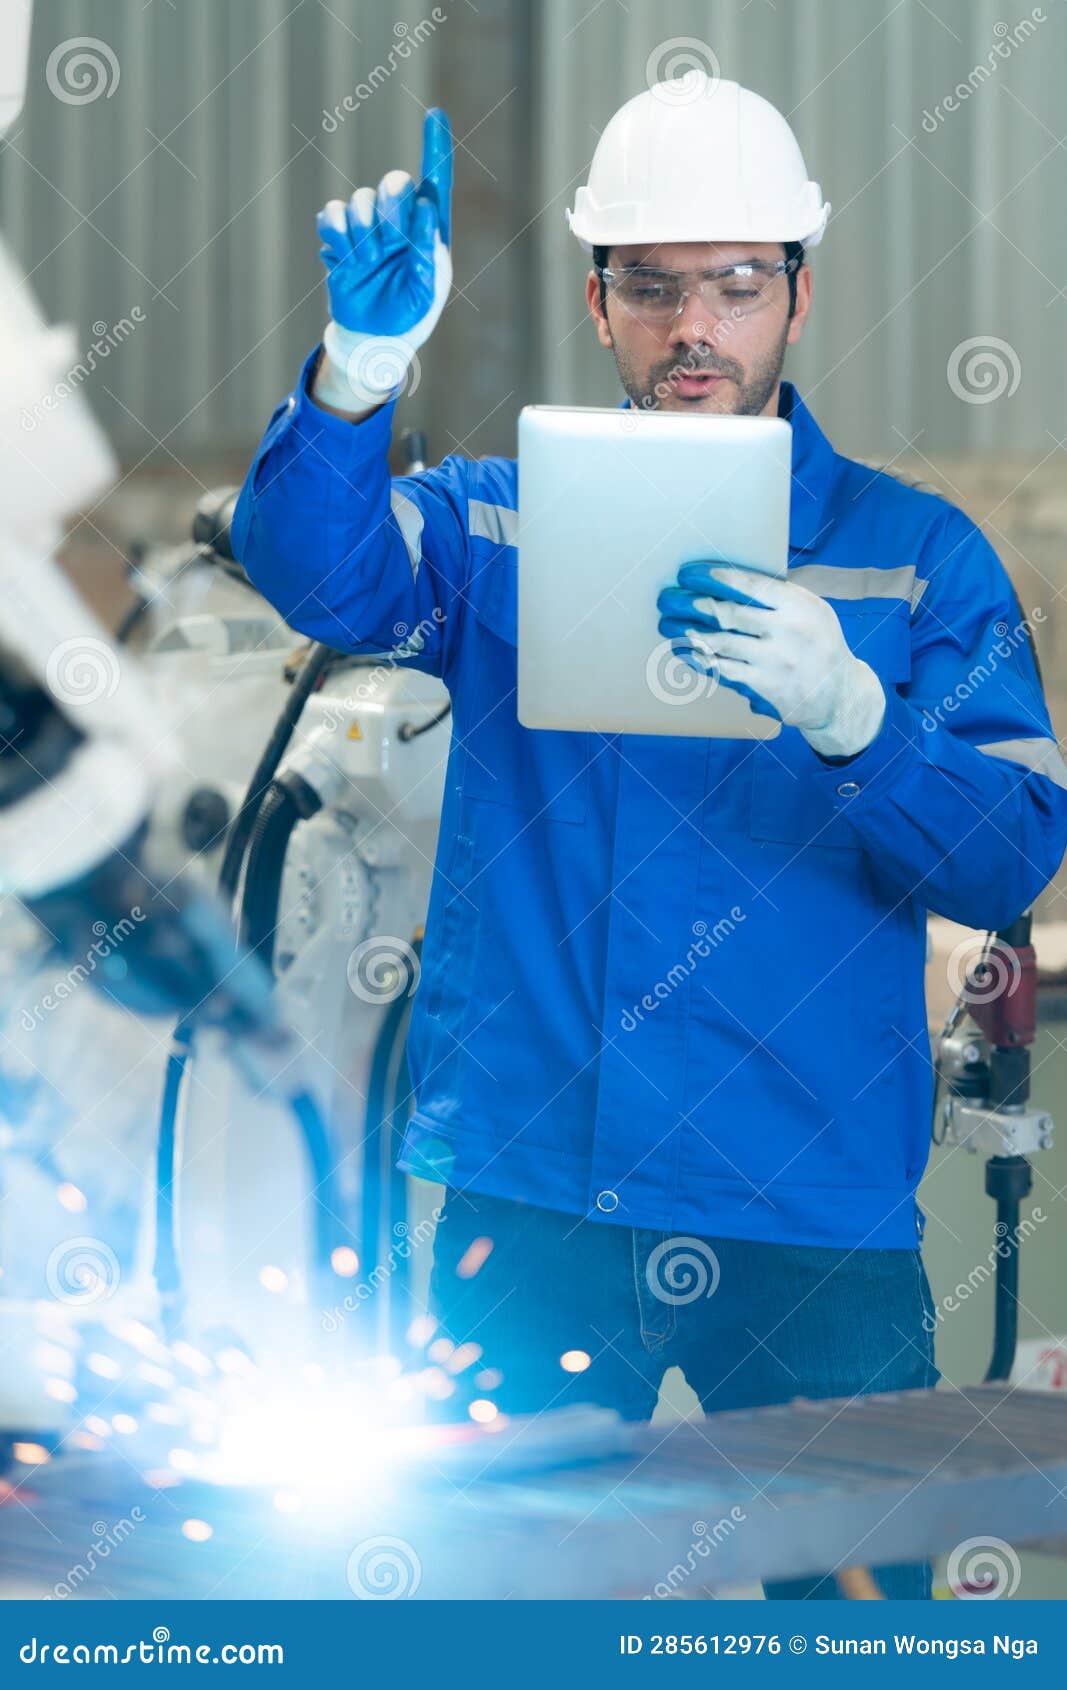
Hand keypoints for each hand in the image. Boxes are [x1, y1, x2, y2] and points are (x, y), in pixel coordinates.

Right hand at [314, 107, 452, 406]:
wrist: (374, 336)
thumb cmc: (409, 313)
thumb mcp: (427, 288)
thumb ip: (429, 250)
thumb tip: (426, 207)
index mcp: (429, 229)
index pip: (435, 181)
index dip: (435, 147)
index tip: (436, 114)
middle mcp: (400, 220)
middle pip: (394, 183)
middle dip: (391, 211)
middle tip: (389, 245)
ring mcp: (369, 225)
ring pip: (360, 199)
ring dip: (363, 232)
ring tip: (368, 262)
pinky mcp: (341, 236)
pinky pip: (330, 215)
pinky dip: (336, 235)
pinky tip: (345, 259)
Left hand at [657, 562, 887, 757]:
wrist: (840, 694)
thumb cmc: (817, 644)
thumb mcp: (811, 610)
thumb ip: (777, 597)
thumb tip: (725, 579)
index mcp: (799, 603)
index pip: (749, 584)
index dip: (713, 577)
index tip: (687, 574)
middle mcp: (788, 630)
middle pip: (728, 613)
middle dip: (691, 604)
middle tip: (666, 598)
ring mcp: (776, 660)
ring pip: (720, 643)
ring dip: (688, 632)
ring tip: (667, 623)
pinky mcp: (765, 686)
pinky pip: (724, 669)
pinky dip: (700, 658)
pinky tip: (684, 651)